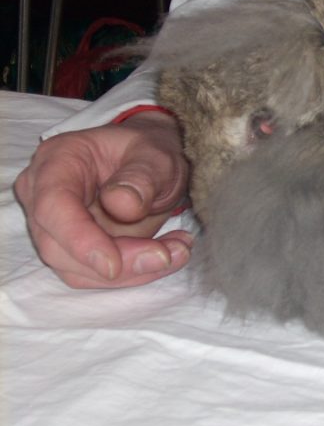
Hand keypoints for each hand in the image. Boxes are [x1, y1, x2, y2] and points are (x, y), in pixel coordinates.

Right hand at [13, 112, 192, 287]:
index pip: (52, 207)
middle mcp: (43, 195)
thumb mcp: (157, 155)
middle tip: (167, 255)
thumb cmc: (150, 151)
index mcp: (57, 160)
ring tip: (178, 251)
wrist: (154, 163)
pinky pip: (94, 273)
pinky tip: (168, 253)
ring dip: (130, 271)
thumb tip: (121, 205)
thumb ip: (142, 176)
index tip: (113, 265)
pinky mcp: (71, 249)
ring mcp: (54, 225)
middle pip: (60, 247)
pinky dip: (134, 272)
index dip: (80, 240)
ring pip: (76, 269)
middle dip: (117, 262)